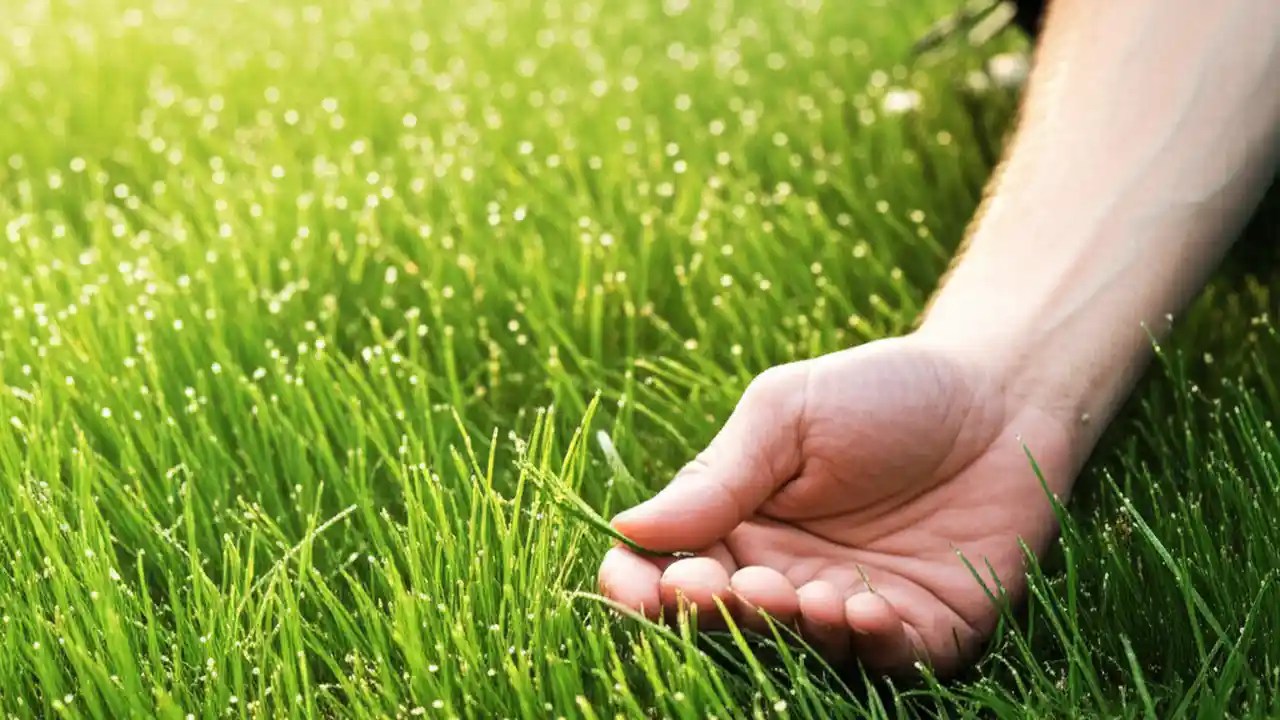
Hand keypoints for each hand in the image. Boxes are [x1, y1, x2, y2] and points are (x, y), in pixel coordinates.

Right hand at [598, 333, 1077, 675]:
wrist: (1000, 395)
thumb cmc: (881, 392)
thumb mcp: (786, 413)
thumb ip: (717, 476)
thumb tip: (630, 528)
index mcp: (736, 522)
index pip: (663, 571)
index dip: (639, 587)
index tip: (642, 583)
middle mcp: (783, 575)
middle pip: (721, 623)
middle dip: (715, 616)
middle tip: (730, 586)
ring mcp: (849, 607)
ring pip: (797, 652)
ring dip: (789, 635)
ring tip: (805, 595)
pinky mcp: (922, 628)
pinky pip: (883, 662)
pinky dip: (868, 648)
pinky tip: (866, 607)